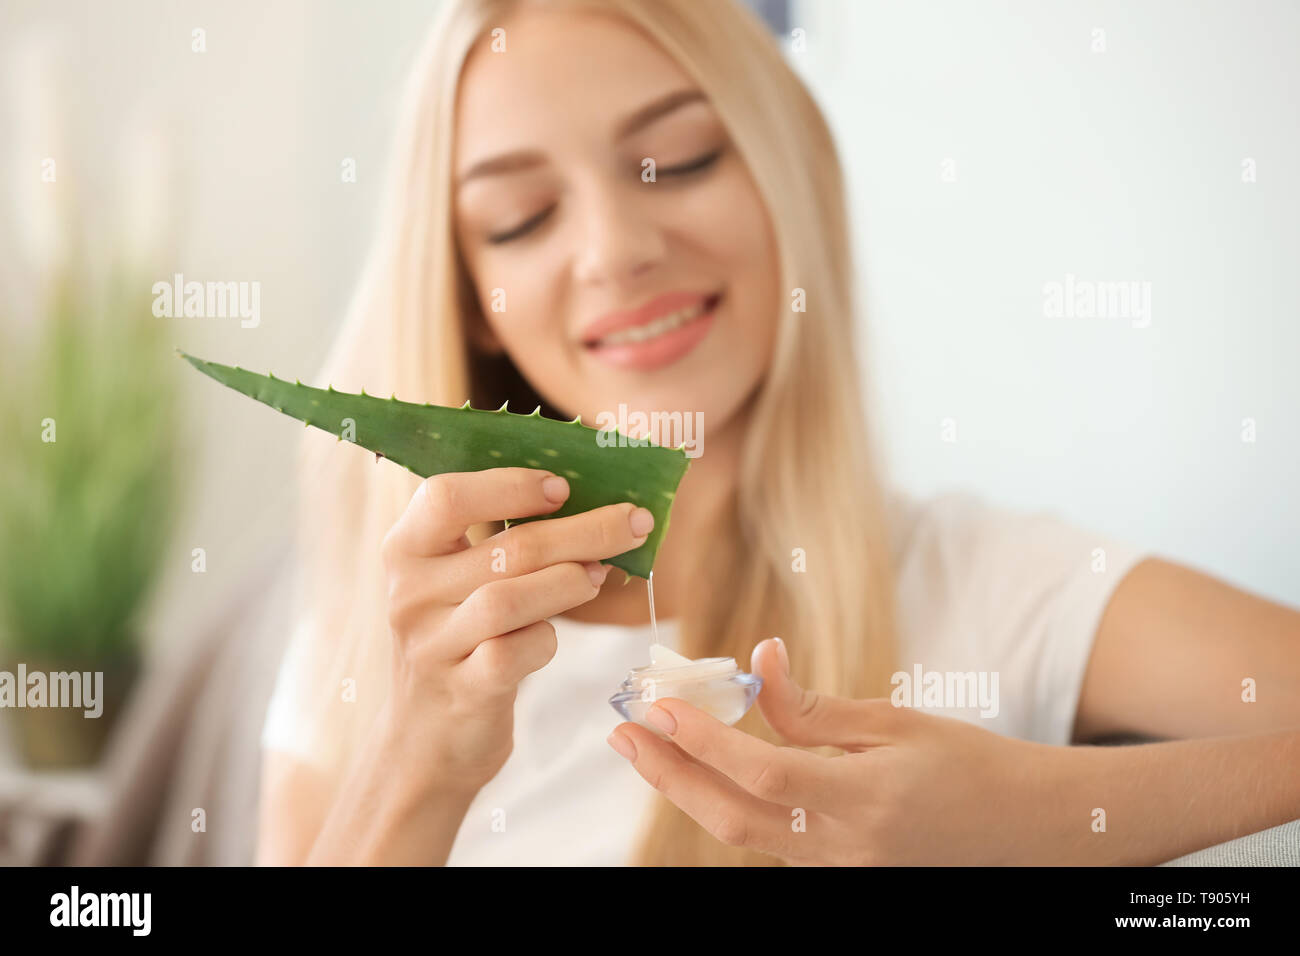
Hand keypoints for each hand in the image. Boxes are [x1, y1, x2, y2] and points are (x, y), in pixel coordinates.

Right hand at [382, 467, 653, 792]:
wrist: (427, 737)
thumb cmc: (460, 640)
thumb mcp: (457, 582)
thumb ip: (500, 543)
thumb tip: (591, 500)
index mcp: (406, 550)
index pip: (445, 496)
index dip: (510, 485)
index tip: (563, 486)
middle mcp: (410, 594)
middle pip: (504, 549)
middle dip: (582, 530)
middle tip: (633, 521)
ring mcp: (433, 646)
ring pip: (508, 599)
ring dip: (569, 581)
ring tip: (602, 573)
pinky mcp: (462, 690)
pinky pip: (515, 653)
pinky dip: (547, 640)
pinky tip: (553, 635)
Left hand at [606, 638, 1061, 864]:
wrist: (1026, 829)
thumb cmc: (971, 763)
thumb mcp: (896, 721)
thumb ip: (815, 707)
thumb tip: (755, 662)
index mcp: (866, 800)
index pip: (763, 773)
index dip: (705, 741)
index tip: (659, 707)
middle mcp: (845, 846)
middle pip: (733, 818)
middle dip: (669, 776)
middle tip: (624, 733)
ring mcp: (840, 868)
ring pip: (741, 835)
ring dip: (688, 790)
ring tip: (648, 748)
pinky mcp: (838, 871)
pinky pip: (767, 841)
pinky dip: (726, 804)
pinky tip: (703, 772)